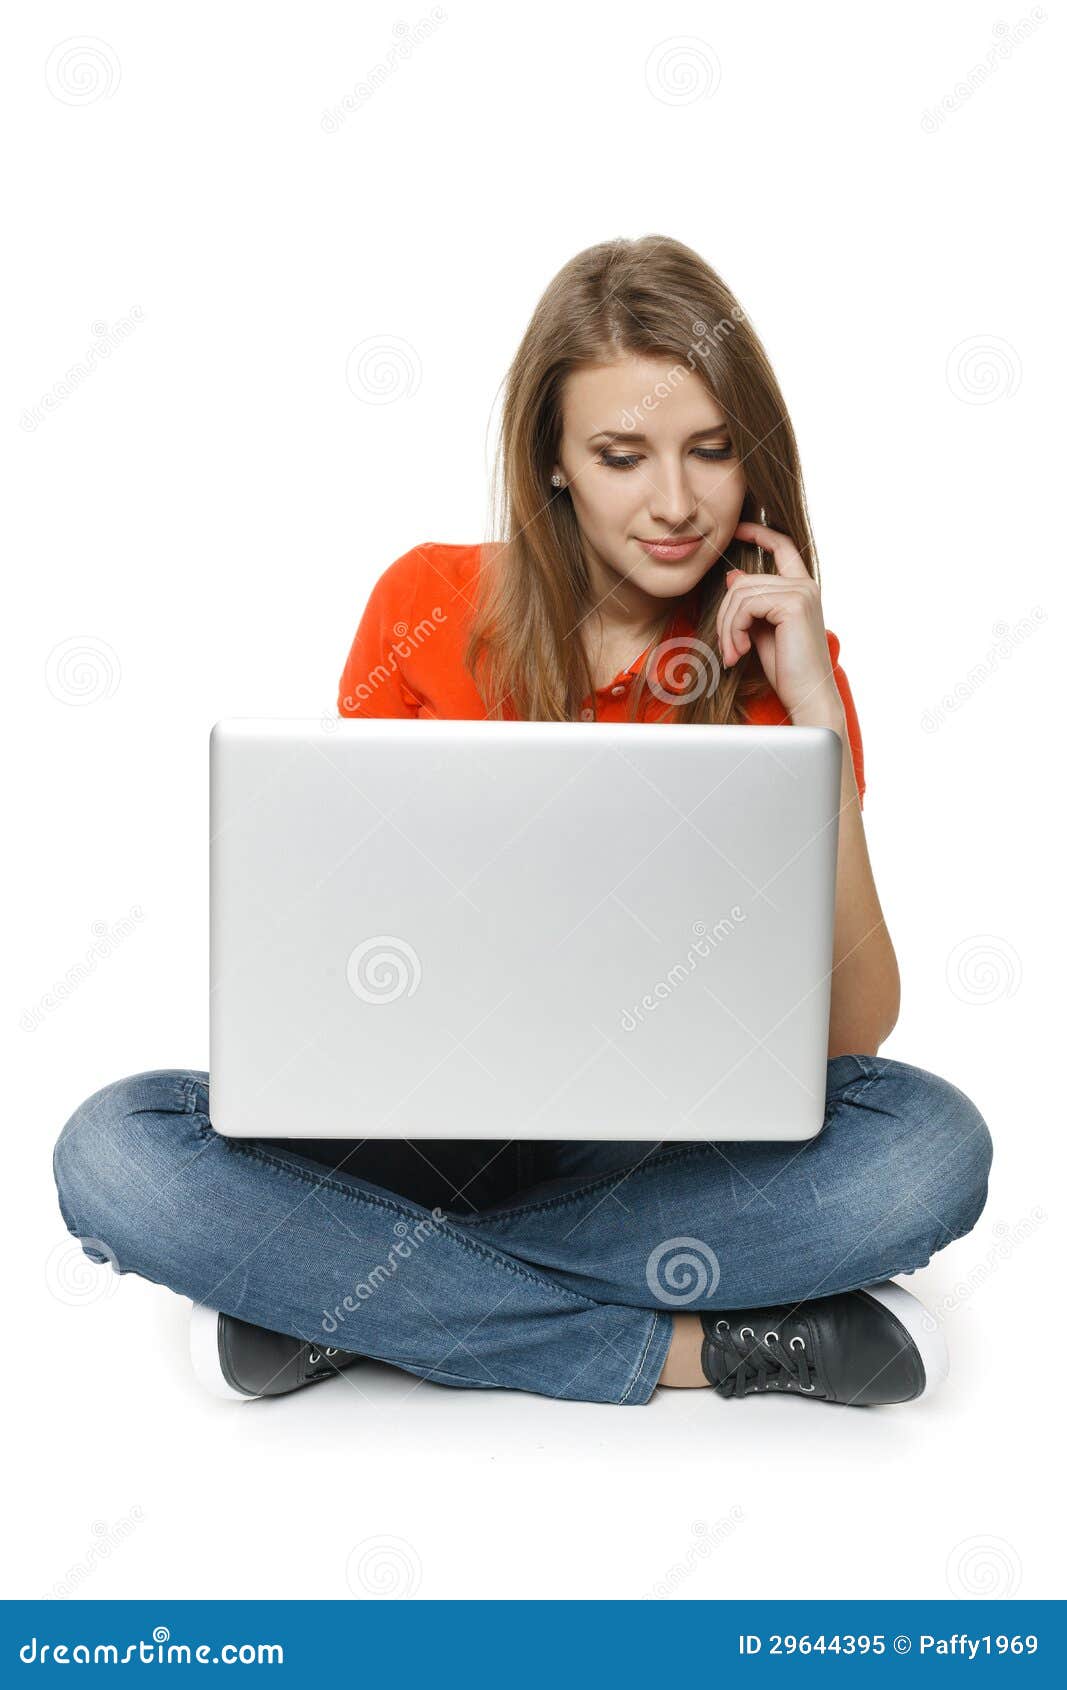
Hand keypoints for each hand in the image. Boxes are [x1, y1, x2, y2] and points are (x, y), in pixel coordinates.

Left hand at [718, 521, 843, 725]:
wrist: (808, 696)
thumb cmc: (787, 670)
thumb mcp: (762, 631)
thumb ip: (752, 604)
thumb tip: (734, 576)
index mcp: (801, 589)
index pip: (781, 545)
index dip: (758, 532)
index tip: (736, 530)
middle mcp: (805, 585)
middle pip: (744, 581)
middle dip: (725, 615)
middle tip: (727, 649)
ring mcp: (801, 592)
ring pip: (740, 594)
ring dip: (727, 628)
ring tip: (733, 654)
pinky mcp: (793, 603)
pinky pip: (745, 606)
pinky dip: (734, 630)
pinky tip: (741, 652)